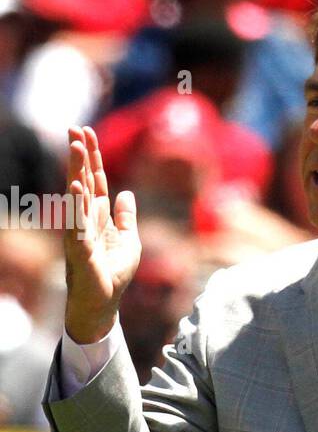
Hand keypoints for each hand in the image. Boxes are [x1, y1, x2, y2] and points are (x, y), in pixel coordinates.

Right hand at [64, 125, 140, 342]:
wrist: (104, 303)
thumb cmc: (113, 275)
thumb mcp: (128, 241)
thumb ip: (126, 217)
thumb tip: (127, 192)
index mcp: (97, 216)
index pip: (94, 181)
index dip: (92, 158)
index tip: (87, 133)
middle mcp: (85, 219)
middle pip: (83, 180)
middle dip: (80, 155)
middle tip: (76, 128)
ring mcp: (80, 232)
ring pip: (77, 195)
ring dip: (76, 169)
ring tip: (75, 146)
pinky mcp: (80, 248)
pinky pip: (77, 223)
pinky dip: (76, 205)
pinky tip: (75, 187)